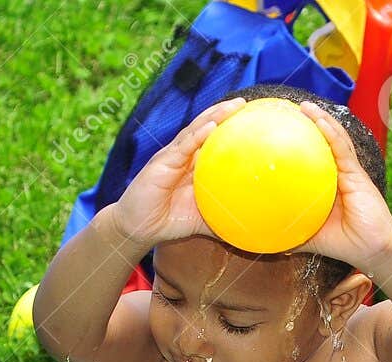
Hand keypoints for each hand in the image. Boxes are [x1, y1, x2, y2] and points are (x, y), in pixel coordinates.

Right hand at [108, 98, 246, 246]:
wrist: (140, 228)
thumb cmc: (171, 221)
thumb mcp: (204, 219)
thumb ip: (225, 217)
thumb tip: (252, 228)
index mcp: (193, 165)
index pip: (213, 141)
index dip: (229, 128)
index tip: (251, 118)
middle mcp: (183, 156)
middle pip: (205, 128)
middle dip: (223, 113)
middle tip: (244, 103)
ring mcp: (172, 156)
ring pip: (195, 131)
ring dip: (214, 116)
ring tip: (232, 106)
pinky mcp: (162, 163)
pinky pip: (183, 146)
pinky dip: (197, 135)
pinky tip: (211, 126)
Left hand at [290, 101, 391, 268]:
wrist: (374, 251)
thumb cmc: (346, 244)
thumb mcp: (312, 237)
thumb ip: (293, 232)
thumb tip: (268, 237)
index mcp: (328, 186)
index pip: (313, 158)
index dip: (300, 143)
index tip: (281, 131)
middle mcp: (338, 174)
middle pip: (324, 142)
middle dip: (310, 124)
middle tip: (289, 109)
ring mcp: (349, 172)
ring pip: (335, 139)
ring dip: (321, 120)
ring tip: (304, 106)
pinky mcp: (357, 175)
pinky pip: (342, 150)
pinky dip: (332, 133)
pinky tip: (320, 120)